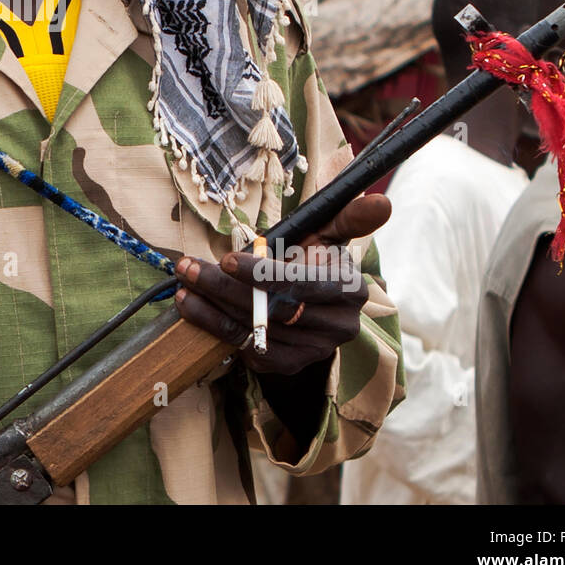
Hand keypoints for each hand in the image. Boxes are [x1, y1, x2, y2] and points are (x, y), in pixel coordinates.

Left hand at [173, 193, 390, 375]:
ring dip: (211, 307)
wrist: (314, 309)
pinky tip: (192, 307)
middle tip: (188, 268)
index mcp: (348, 289)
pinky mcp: (289, 365)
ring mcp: (313, 350)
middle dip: (225, 287)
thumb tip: (382, 200)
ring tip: (183, 285)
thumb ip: (350, 217)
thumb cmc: (314, 261)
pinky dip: (214, 328)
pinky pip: (246, 348)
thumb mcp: (329, 235)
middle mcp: (337, 325)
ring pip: (255, 329)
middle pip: (273, 309)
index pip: (301, 284)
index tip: (228, 259)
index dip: (263, 274)